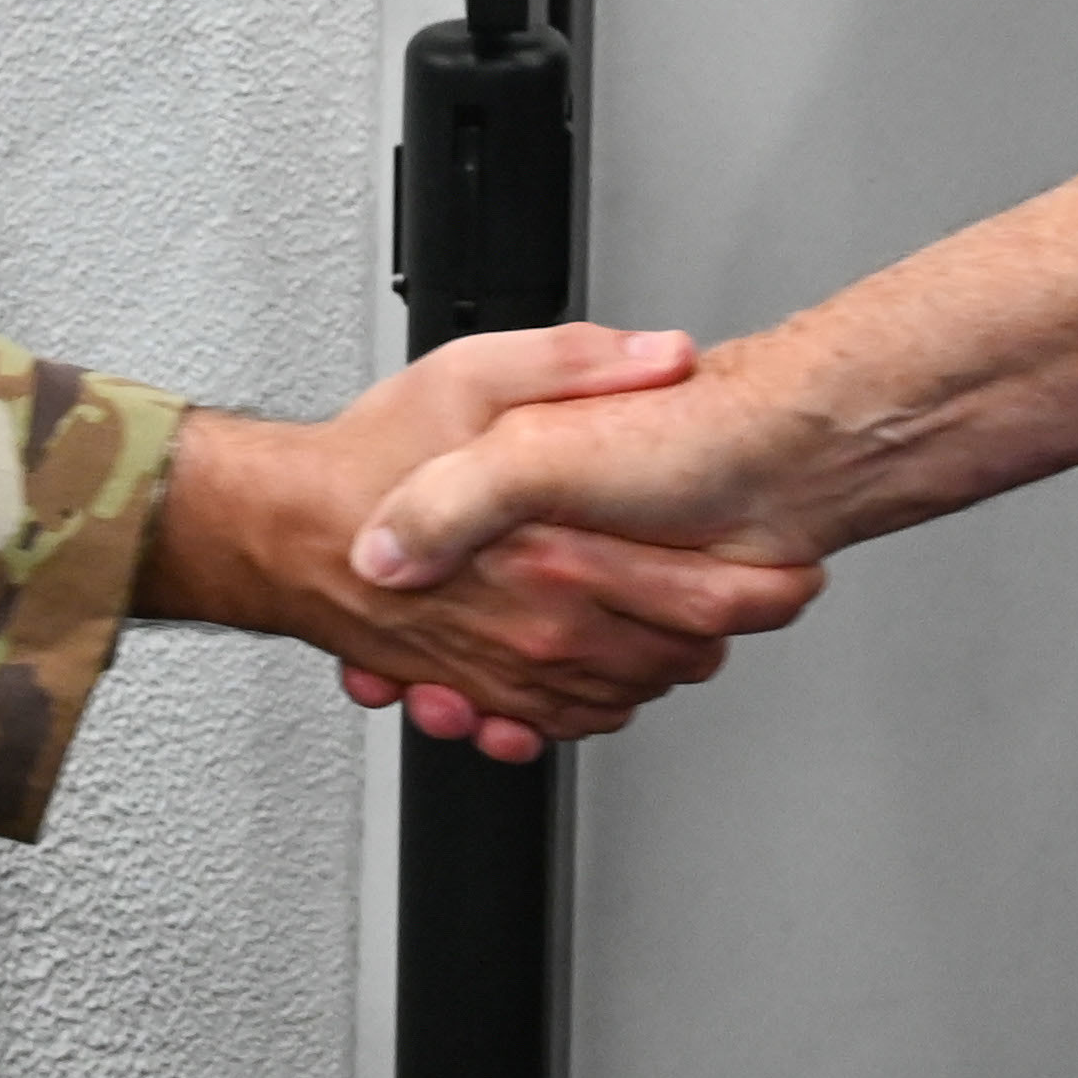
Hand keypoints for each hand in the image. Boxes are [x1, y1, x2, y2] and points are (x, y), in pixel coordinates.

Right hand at [330, 354, 837, 750]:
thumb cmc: (370, 458)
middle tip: (755, 591)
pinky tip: (610, 661)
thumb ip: (579, 366)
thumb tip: (664, 356)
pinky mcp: (482, 695)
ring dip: (667, 667)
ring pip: (630, 696)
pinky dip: (600, 702)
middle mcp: (541, 629)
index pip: (703, 600)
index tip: (791, 568)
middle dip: (726, 629)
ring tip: (689, 624)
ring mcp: (512, 674)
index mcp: (556, 555)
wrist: (285, 532)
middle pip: (679, 659)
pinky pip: (568, 722)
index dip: (765, 589)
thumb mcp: (476, 377)